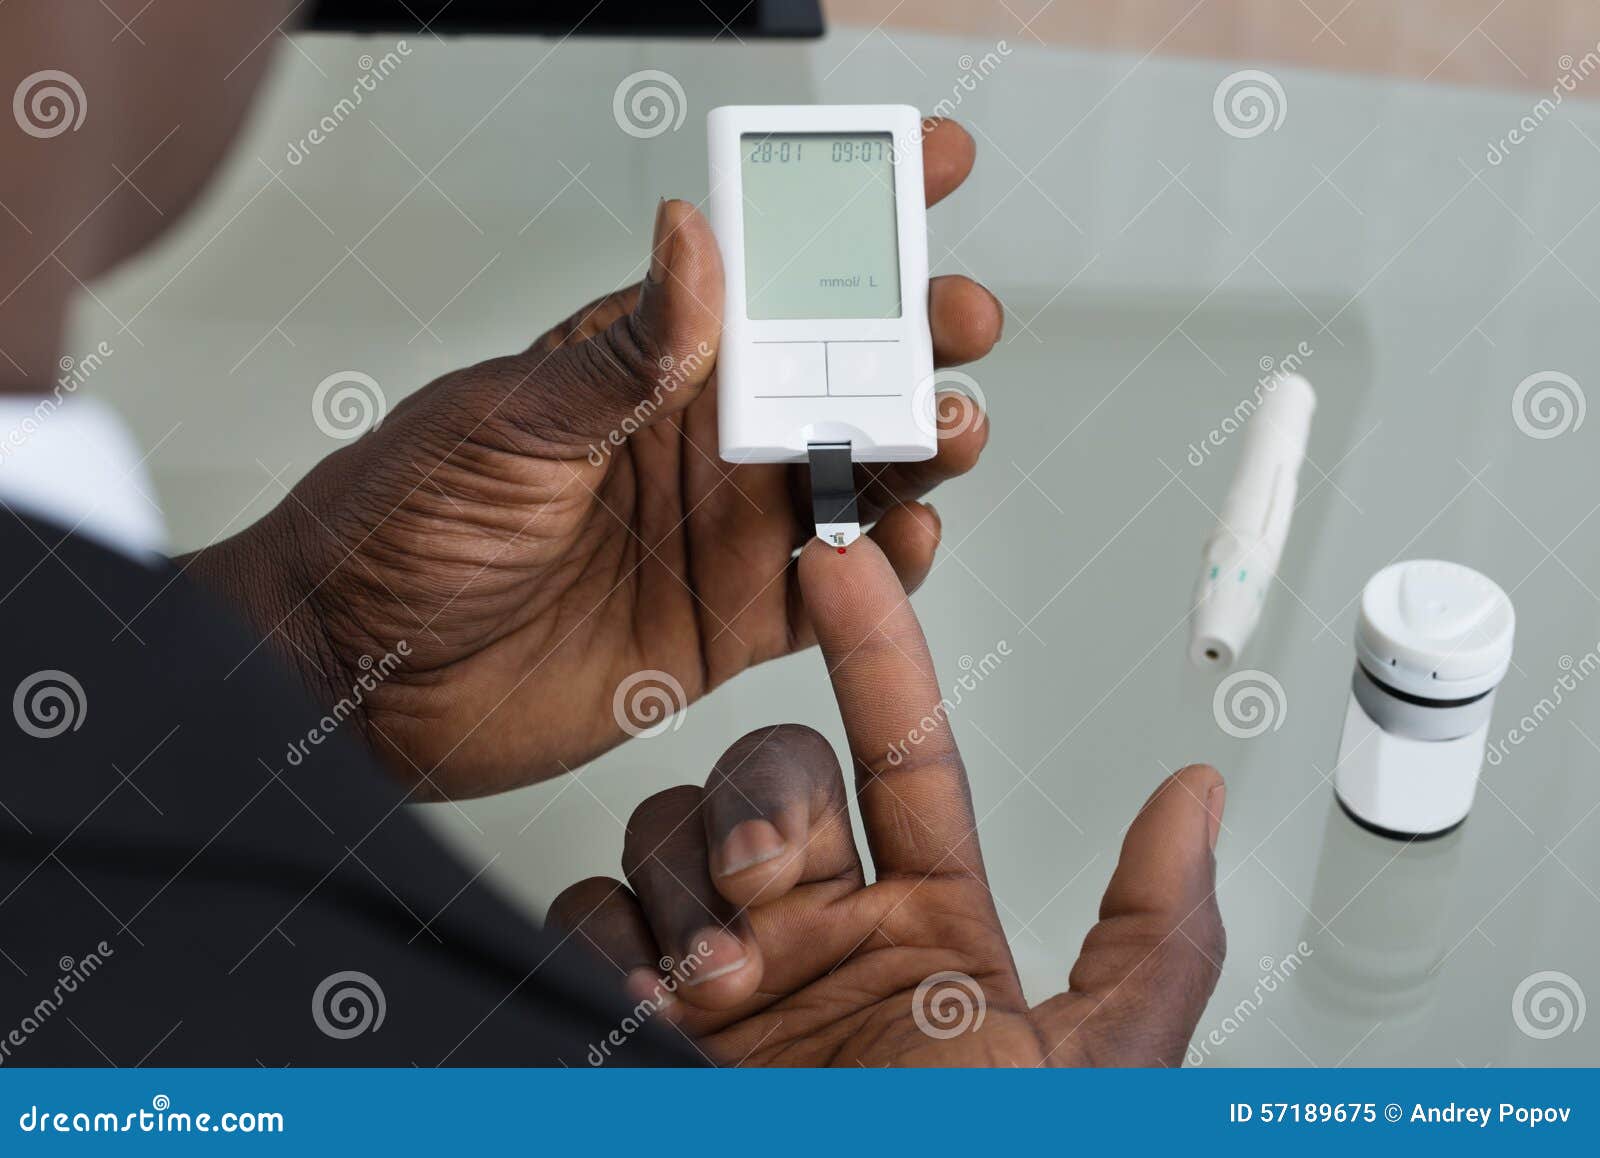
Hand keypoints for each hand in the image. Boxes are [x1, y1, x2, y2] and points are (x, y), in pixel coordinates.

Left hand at [185, 119, 1000, 798]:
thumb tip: (695, 240)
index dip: (852, 213)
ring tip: (950, 427)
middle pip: (840, 370)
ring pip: (858, 473)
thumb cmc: (401, 526)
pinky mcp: (730, 620)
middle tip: (957, 317)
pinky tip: (906, 536)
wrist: (364, 674)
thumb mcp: (509, 420)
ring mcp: (722, 528)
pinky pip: (834, 589)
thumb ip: (622, 353)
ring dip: (918, 447)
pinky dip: (884, 565)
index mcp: (648, 363)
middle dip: (916, 332)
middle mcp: (700, 439)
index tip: (930, 164)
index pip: (767, 270)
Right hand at [546, 537, 1226, 1065]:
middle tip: (774, 891)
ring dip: (688, 884)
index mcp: (924, 927)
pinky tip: (652, 1004)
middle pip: (765, 777)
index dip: (874, 649)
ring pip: (673, 832)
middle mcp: (816, 935)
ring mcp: (722, 972)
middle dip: (762, 808)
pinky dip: (610, 938)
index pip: (897, 749)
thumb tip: (1197, 796)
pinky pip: (595, 915)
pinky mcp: (638, 1016)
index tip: (845, 565)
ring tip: (717, 985)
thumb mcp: (1089, 1077)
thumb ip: (1152, 934)